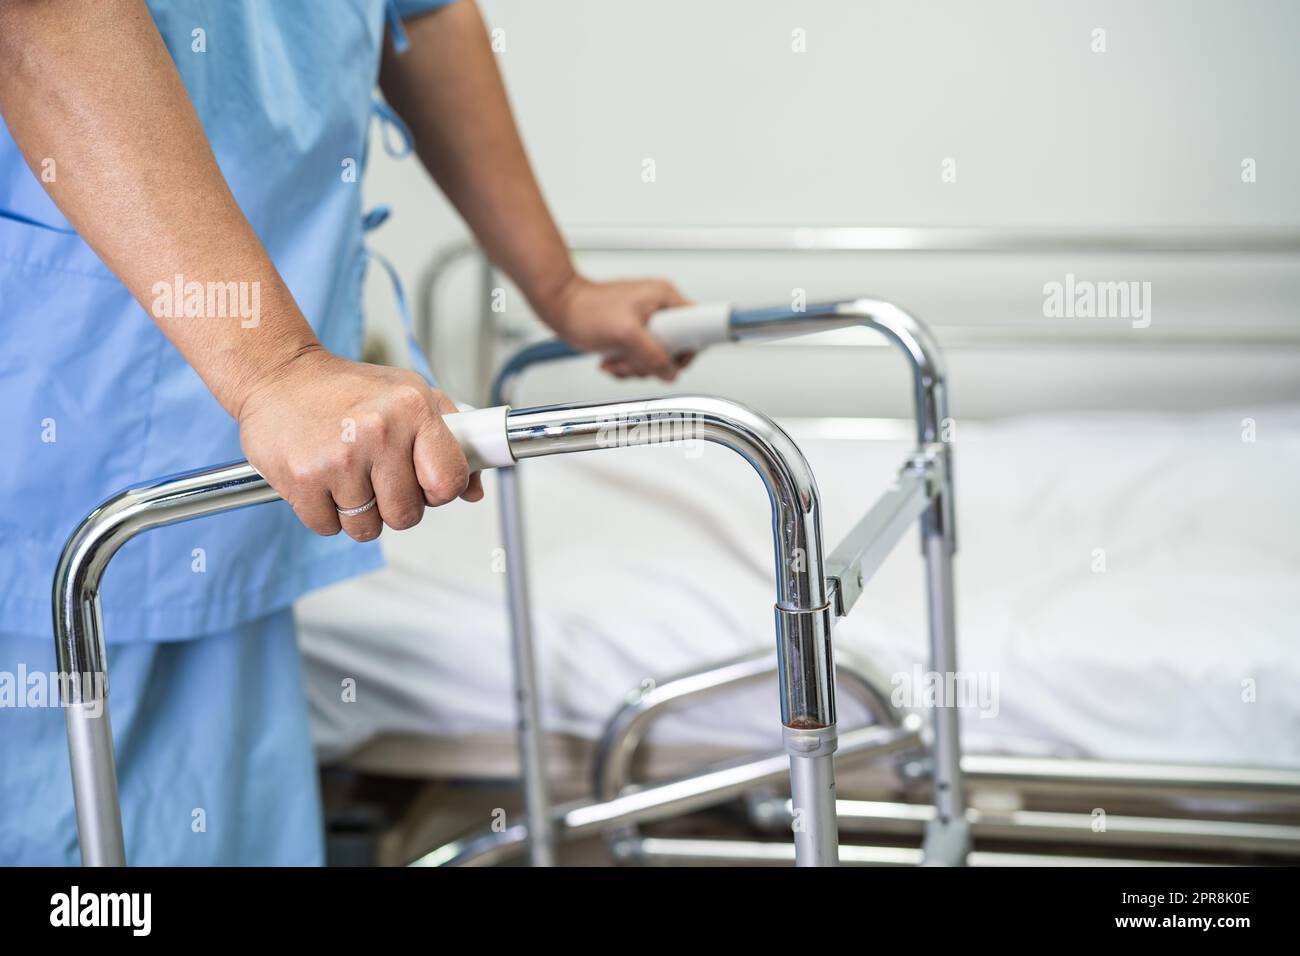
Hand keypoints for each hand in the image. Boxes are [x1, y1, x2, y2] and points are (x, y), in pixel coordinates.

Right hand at [236, 347, 481, 540]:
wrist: (279, 375)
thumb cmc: (348, 389)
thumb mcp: (410, 395)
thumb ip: (451, 440)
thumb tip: (473, 490)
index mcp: (413, 408)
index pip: (449, 481)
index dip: (440, 490)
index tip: (426, 482)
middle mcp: (379, 431)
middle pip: (407, 515)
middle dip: (394, 505)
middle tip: (377, 475)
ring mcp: (339, 458)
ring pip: (367, 528)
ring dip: (358, 512)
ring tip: (347, 474)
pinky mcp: (302, 478)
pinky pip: (328, 527)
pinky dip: (325, 512)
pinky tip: (322, 479)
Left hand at [541, 275, 691, 380]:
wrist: (561, 308)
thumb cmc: (585, 309)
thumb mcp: (624, 333)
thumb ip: (652, 354)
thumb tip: (670, 372)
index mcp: (665, 298)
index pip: (698, 325)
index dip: (690, 346)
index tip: (675, 356)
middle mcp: (660, 310)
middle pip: (678, 350)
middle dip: (653, 362)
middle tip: (632, 358)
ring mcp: (649, 326)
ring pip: (659, 360)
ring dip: (636, 367)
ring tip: (617, 357)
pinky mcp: (636, 338)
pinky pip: (643, 362)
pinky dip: (626, 367)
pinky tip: (612, 359)